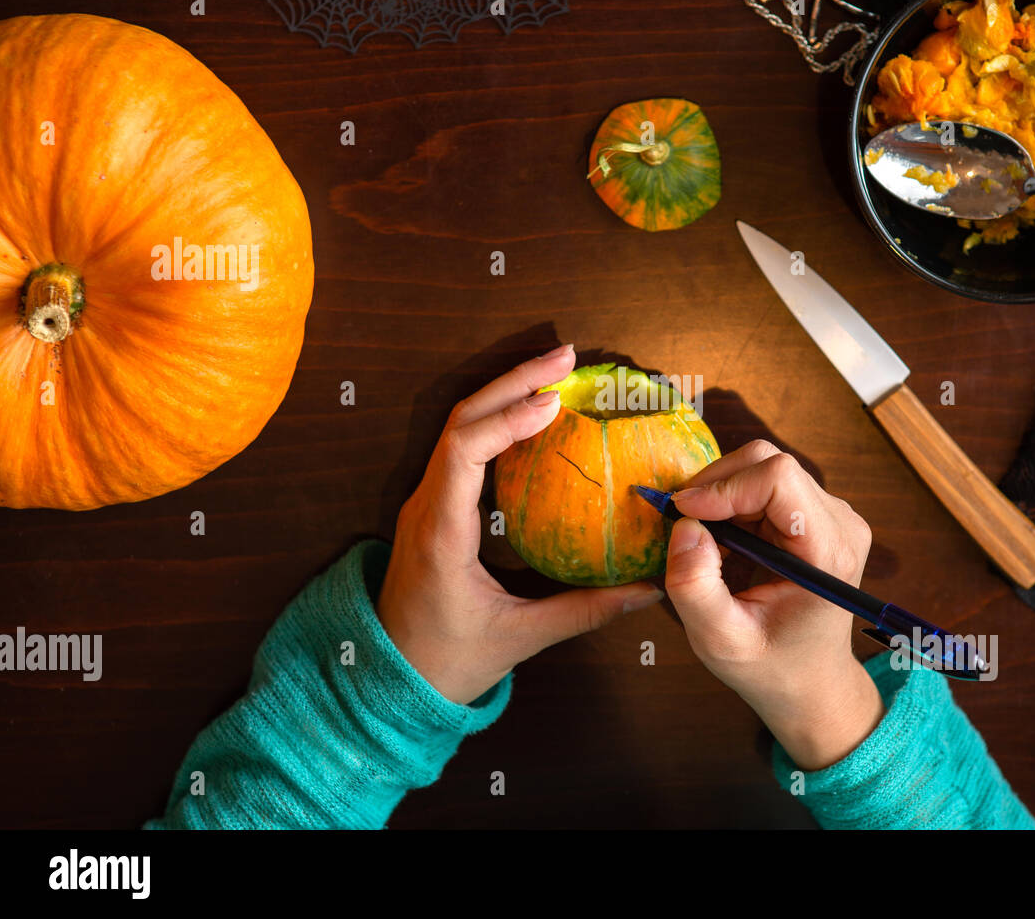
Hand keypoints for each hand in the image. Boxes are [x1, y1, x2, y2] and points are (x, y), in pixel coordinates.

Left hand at [376, 344, 663, 703]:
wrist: (388, 678)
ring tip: (556, 372)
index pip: (465, 451)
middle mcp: (426, 505)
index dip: (508, 418)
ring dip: (505, 393)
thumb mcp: (519, 637)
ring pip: (458, 427)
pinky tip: (533, 414)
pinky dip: (497, 420)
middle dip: (513, 382)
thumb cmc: (446, 660)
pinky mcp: (433, 507)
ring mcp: (425, 502)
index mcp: (441, 531)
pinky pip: (462, 446)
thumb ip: (584, 611)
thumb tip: (646, 590)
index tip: (554, 400)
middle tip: (566, 357)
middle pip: (462, 420)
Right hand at [663, 441, 883, 769]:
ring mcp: (831, 515)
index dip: (724, 487)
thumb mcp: (721, 641)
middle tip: (681, 525)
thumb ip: (695, 587)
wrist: (810, 683)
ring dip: (720, 497)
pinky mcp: (814, 514)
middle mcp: (840, 522)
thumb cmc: (771, 668)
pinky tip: (721, 545)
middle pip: (768, 462)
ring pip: (761, 469)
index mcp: (829, 551)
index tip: (682, 513)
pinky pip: (762, 485)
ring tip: (703, 544)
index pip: (779, 478)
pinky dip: (730, 505)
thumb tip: (684, 527)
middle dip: (715, 487)